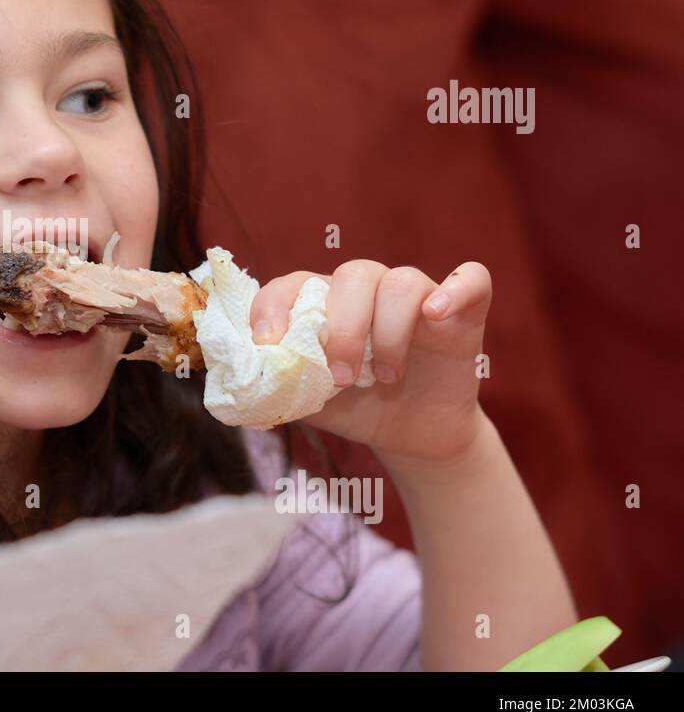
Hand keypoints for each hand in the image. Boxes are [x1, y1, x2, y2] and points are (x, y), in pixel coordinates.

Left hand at [248, 259, 491, 461]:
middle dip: (342, 329)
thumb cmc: (356, 406)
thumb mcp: (311, 400)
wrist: (410, 435)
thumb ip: (280, 386)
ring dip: (387, 332)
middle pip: (353, 276)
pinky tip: (436, 314)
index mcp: (324, 302)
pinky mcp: (462, 312)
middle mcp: (368, 289)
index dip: (275, 305)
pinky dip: (456, 290)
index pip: (294, 283)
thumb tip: (240, 391)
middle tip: (342, 377)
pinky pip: (470, 279)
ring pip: (400, 283)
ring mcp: (417, 296)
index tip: (269, 342)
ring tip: (386, 378)